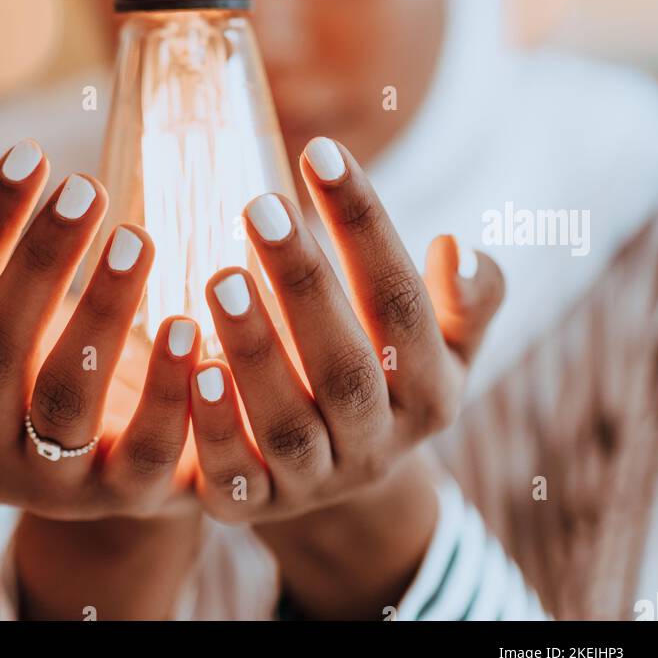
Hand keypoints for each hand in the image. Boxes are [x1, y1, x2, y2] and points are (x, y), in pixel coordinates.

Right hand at [0, 140, 200, 521]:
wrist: (118, 482)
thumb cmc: (50, 382)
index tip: (31, 152)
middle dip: (39, 260)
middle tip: (88, 185)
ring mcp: (52, 486)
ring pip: (66, 399)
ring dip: (101, 311)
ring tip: (139, 237)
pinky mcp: (126, 501)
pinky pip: (147, 449)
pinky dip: (168, 388)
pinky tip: (195, 325)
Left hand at [189, 137, 503, 528]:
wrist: (340, 482)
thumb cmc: (386, 372)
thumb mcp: (441, 344)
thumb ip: (465, 300)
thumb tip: (457, 250)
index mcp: (431, 392)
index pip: (403, 302)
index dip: (365, 226)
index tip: (322, 150)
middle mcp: (378, 444)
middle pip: (347, 367)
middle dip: (304, 285)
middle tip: (260, 204)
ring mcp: (314, 482)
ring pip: (287, 424)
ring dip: (254, 350)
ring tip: (218, 275)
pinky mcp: (251, 508)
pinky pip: (232, 479)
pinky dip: (212, 427)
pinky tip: (191, 366)